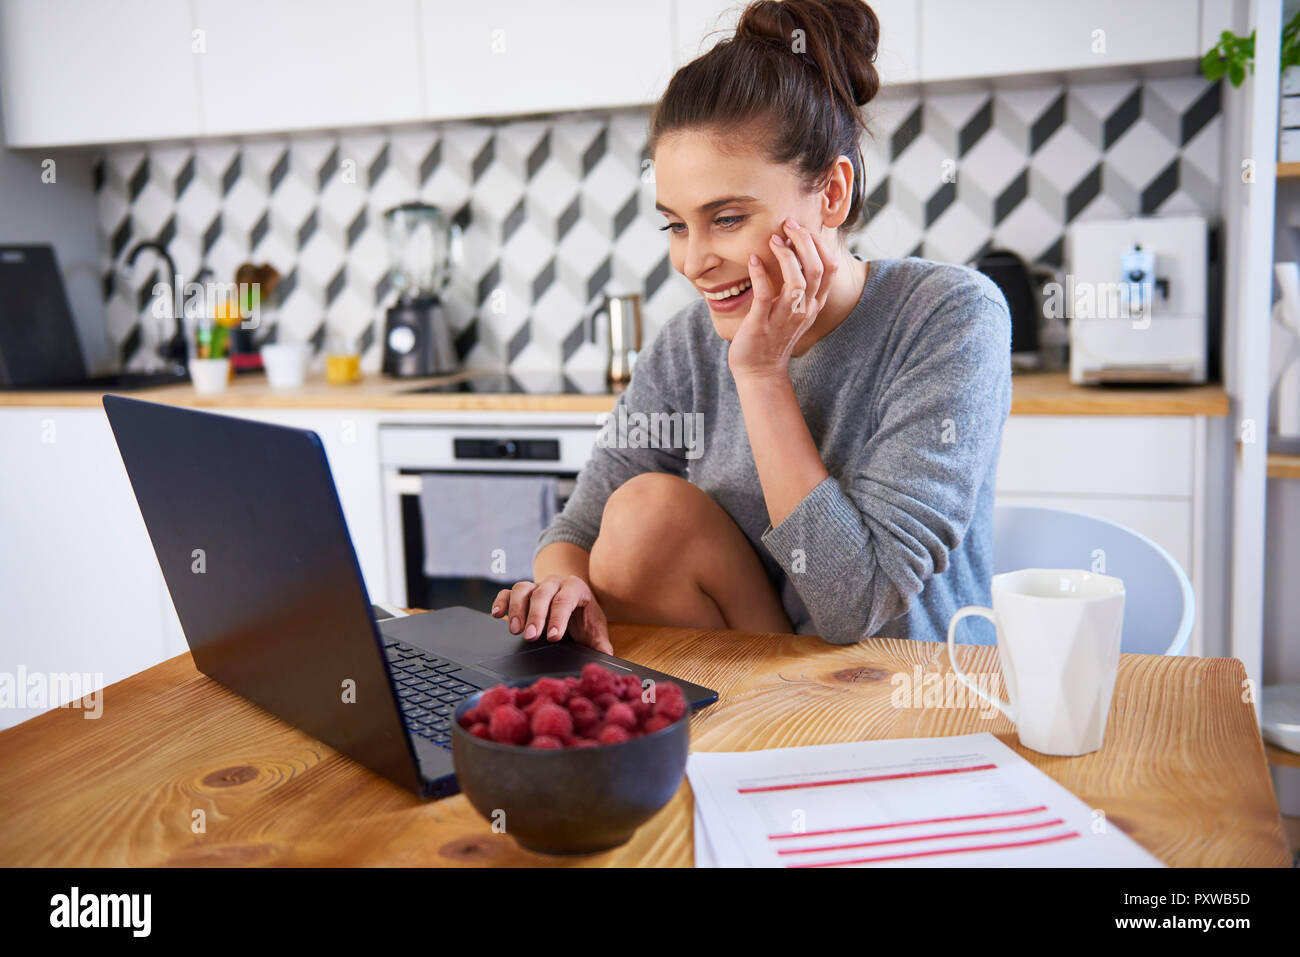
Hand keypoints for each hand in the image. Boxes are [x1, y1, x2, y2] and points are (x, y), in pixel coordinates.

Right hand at [489, 575, 612, 654]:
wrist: (575, 602)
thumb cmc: (584, 617)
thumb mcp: (595, 629)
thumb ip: (600, 643)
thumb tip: (606, 657)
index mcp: (575, 588)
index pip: (565, 600)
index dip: (558, 617)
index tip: (553, 637)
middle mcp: (554, 583)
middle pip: (541, 594)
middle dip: (535, 615)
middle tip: (531, 636)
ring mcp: (536, 586)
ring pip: (522, 589)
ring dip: (516, 609)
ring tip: (515, 631)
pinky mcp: (522, 593)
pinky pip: (507, 592)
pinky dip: (501, 602)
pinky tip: (497, 615)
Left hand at [727, 217, 838, 380]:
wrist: (759, 370)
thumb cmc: (774, 335)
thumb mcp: (794, 309)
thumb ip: (799, 285)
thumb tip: (795, 251)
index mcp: (814, 304)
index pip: (829, 268)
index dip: (819, 243)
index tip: (802, 227)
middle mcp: (804, 310)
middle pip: (816, 269)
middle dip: (804, 241)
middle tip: (788, 224)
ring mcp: (784, 318)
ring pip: (796, 282)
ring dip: (786, 256)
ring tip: (773, 239)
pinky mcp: (762, 324)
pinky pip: (765, 295)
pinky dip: (760, 274)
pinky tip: (753, 259)